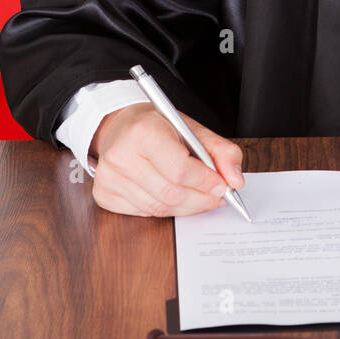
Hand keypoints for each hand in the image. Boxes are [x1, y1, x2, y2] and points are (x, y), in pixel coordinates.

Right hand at [88, 104, 244, 217]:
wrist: (120, 125)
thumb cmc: (158, 127)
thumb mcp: (193, 129)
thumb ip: (221, 152)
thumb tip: (235, 181)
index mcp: (143, 131)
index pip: (179, 169)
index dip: (205, 182)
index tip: (221, 185)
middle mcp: (120, 154)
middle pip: (170, 193)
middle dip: (200, 200)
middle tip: (216, 197)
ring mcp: (109, 177)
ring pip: (157, 208)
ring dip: (185, 207)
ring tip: (198, 197)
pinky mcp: (103, 194)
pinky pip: (142, 213)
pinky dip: (164, 210)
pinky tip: (172, 197)